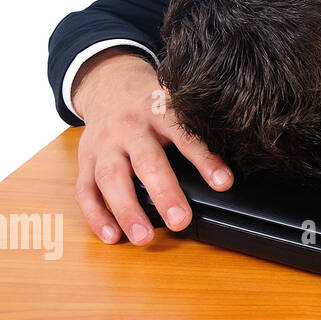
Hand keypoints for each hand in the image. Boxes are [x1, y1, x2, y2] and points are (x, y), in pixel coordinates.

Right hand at [70, 47, 233, 244]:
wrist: (108, 81)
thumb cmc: (152, 101)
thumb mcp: (176, 101)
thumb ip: (196, 126)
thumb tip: (235, 155)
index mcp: (160, 110)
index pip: (185, 136)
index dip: (205, 159)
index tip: (224, 183)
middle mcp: (130, 127)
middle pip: (146, 160)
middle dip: (164, 192)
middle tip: (181, 221)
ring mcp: (104, 143)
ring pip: (110, 177)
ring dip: (126, 210)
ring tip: (143, 238)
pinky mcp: (84, 158)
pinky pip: (85, 189)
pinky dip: (96, 214)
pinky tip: (111, 235)